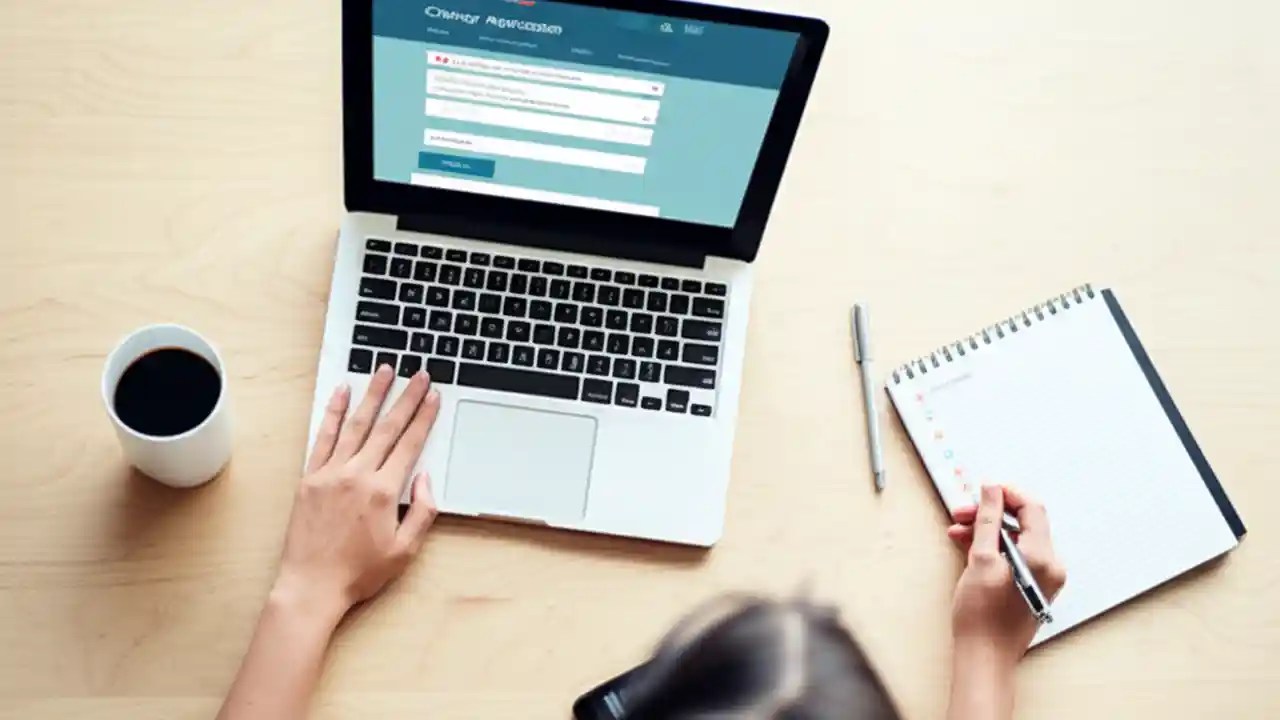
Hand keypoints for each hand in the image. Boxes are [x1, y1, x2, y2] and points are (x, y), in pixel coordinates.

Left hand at [273, 366, 441, 620]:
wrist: (311, 586)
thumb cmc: (359, 573)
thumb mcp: (405, 550)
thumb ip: (421, 511)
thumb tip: (424, 478)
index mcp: (382, 491)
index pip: (409, 444)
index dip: (424, 417)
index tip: (433, 396)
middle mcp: (356, 475)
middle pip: (387, 427)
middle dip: (405, 398)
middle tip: (418, 374)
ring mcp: (330, 473)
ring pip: (356, 425)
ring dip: (372, 395)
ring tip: (384, 371)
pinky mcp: (310, 478)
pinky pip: (324, 438)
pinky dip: (334, 413)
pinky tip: (342, 393)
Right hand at [947, 485, 1066, 669]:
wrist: (985, 656)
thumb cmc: (982, 616)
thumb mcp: (980, 559)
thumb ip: (987, 520)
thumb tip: (991, 490)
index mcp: (1043, 558)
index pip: (1032, 509)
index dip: (1007, 494)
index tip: (983, 489)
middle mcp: (1049, 566)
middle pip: (1024, 523)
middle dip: (991, 513)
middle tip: (963, 512)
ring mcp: (1042, 577)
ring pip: (1016, 539)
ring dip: (987, 530)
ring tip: (959, 531)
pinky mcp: (1031, 585)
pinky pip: (1015, 555)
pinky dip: (993, 547)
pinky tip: (969, 547)